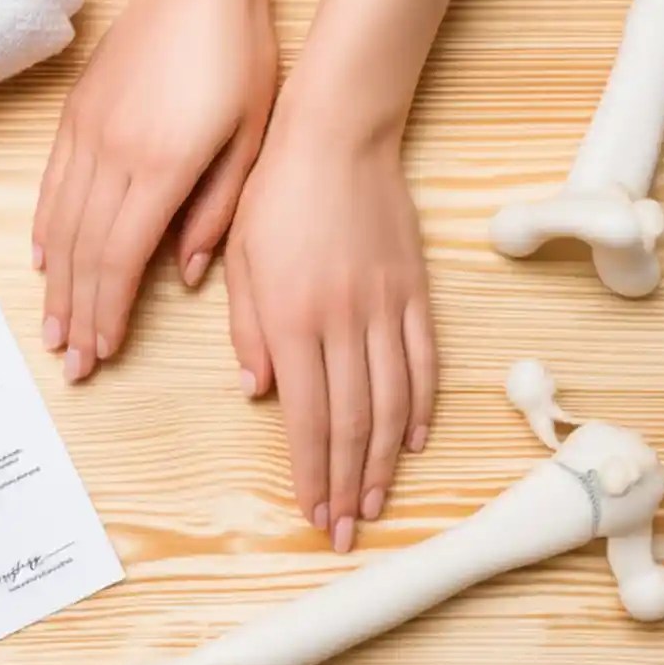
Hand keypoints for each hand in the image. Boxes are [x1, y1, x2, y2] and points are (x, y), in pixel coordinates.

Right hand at [33, 0, 276, 381]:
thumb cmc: (237, 55)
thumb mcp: (251, 136)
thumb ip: (217, 211)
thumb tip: (188, 274)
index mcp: (162, 166)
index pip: (122, 260)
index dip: (108, 313)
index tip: (102, 351)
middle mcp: (114, 155)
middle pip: (85, 254)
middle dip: (77, 315)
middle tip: (69, 361)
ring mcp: (89, 135)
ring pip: (62, 225)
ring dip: (57, 285)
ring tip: (52, 328)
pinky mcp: (76, 117)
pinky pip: (52, 185)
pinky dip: (45, 230)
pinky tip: (43, 261)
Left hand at [228, 101, 437, 552]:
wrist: (335, 137)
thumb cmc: (273, 196)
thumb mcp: (240, 261)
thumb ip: (248, 331)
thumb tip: (260, 393)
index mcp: (290, 320)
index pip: (307, 417)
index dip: (312, 471)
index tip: (315, 511)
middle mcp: (341, 323)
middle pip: (352, 422)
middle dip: (348, 482)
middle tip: (348, 527)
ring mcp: (384, 308)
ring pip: (391, 401)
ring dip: (385, 459)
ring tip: (380, 499)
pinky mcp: (413, 290)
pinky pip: (423, 360)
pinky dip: (422, 404)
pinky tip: (416, 438)